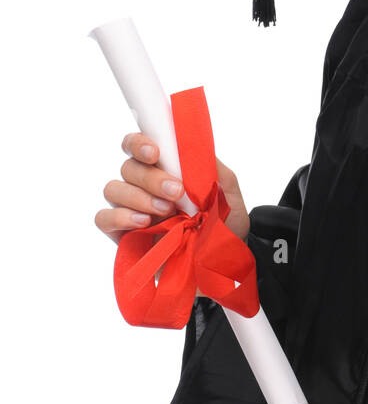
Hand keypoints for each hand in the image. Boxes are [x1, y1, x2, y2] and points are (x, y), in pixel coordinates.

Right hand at [94, 132, 250, 258]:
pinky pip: (104, 218)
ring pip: (114, 189)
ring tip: (165, 211)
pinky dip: (120, 217)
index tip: (155, 153)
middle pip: (129, 167)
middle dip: (152, 178)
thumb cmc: (223, 222)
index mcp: (164, 168)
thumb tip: (192, 146)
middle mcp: (142, 184)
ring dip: (139, 197)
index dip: (139, 143)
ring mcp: (130, 208)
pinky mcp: (122, 234)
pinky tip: (143, 223)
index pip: (139, 144)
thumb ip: (211, 167)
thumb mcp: (227, 191)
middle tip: (176, 193)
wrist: (223, 261)